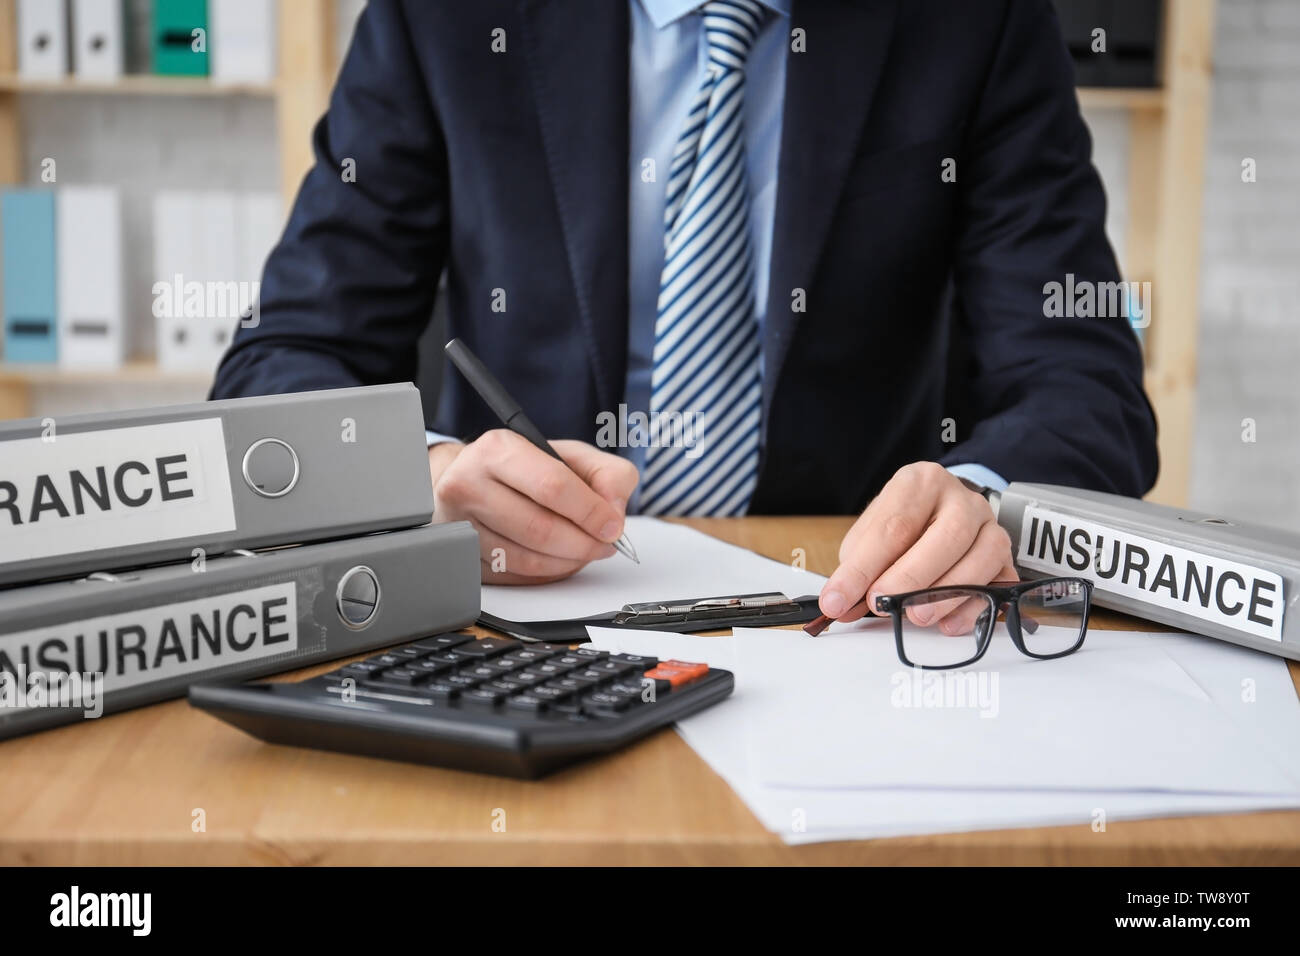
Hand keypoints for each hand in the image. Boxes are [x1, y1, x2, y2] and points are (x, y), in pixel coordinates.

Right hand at [428, 431, 639, 584]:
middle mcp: (469, 484)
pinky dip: (547, 573)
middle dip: (583, 543)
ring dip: (568, 562)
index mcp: (499, 450)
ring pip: (527, 558)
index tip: (612, 527)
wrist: (472, 480)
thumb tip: (614, 513)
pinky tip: (559, 559)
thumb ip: (608, 474)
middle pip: (539, 528)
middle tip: (605, 545)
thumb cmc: (525, 469)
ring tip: (585, 551)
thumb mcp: (572, 455)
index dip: (590, 512)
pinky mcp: (463, 555)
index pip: (552, 485)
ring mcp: (460, 523)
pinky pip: (514, 575)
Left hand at [819, 462, 1015, 632]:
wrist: (941, 511)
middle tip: (880, 604)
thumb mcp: (870, 535)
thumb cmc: (903, 523)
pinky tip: (947, 623)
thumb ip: (858, 566)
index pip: (893, 526)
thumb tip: (842, 603)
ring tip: (915, 617)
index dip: (862, 568)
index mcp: (921, 482)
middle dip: (910, 577)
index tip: (838, 598)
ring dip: (945, 595)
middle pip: (947, 536)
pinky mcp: (1005, 558)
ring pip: (981, 558)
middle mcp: (961, 499)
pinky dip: (973, 609)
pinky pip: (998, 585)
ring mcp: (989, 526)